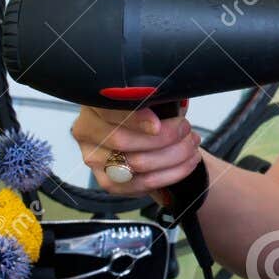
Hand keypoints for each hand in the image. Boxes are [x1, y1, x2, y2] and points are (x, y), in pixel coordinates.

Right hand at [71, 100, 201, 194]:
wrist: (147, 135)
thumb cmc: (149, 110)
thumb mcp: (151, 95)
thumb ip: (155, 95)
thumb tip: (170, 96)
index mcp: (93, 103)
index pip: (110, 111)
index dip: (135, 118)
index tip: (158, 123)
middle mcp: (87, 131)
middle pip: (122, 140)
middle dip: (164, 136)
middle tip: (186, 129)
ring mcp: (94, 159)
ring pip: (137, 163)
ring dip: (174, 154)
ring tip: (191, 145)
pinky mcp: (108, 182)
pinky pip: (143, 183)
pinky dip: (172, 173)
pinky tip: (188, 162)